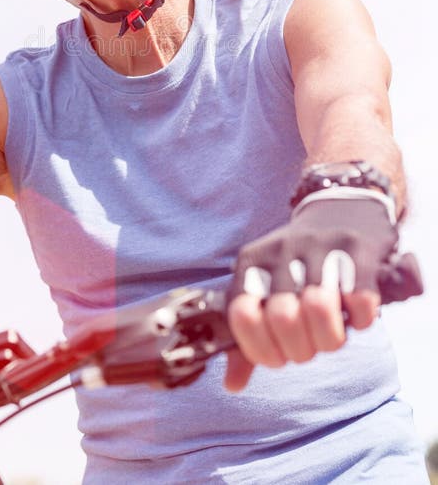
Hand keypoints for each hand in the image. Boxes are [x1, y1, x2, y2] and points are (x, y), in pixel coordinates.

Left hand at [224, 191, 422, 391]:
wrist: (340, 208)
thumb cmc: (297, 263)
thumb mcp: (265, 288)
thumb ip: (249, 336)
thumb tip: (232, 385)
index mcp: (250, 262)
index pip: (241, 315)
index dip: (260, 349)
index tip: (277, 358)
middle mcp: (280, 250)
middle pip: (283, 318)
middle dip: (300, 349)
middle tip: (309, 347)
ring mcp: (319, 246)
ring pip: (320, 309)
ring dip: (330, 339)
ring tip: (332, 336)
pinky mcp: (357, 248)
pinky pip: (359, 300)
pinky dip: (361, 321)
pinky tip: (356, 316)